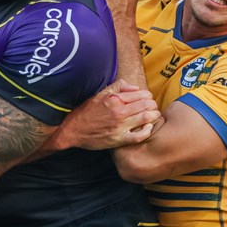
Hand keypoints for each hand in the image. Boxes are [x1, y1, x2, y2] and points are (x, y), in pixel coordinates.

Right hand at [40, 79, 160, 151]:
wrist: (72, 131)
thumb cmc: (85, 112)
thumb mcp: (99, 94)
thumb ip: (117, 87)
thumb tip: (134, 87)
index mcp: (114, 99)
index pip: (142, 94)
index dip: (148, 96)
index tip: (147, 98)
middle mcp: (119, 112)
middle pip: (147, 105)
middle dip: (152, 105)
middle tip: (152, 107)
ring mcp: (120, 126)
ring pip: (146, 118)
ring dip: (154, 115)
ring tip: (153, 115)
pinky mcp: (119, 139)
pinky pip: (139, 136)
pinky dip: (147, 131)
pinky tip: (147, 128)